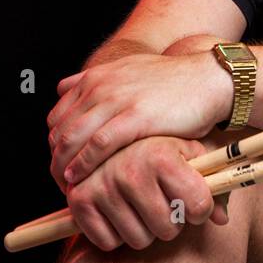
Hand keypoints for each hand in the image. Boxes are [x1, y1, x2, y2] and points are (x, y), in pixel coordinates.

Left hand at [48, 48, 227, 191]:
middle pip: (59, 132)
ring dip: (63, 169)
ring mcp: (116, 100)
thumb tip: (65, 87)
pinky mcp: (135, 116)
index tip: (63, 168)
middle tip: (63, 187)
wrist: (207, 78)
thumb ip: (98, 81)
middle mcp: (100, 86)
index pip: (56, 118)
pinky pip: (97, 145)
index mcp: (95, 78)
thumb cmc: (171, 83)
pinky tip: (82, 180)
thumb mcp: (128, 72)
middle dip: (56, 163)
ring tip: (69, 190)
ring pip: (71, 139)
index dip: (54, 147)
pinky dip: (83, 165)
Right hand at [65, 135, 229, 250]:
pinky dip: (115, 235)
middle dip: (171, 223)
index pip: (197, 206)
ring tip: (143, 206)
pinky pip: (108, 242)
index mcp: (162, 155)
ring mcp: (101, 186)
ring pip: (139, 240)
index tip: (196, 203)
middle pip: (168, 230)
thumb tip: (222, 219)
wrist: (118, 135)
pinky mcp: (79, 201)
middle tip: (166, 204)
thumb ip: (215, 183)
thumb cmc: (165, 149)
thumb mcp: (193, 155)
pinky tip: (119, 212)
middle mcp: (130, 169)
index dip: (201, 210)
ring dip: (144, 231)